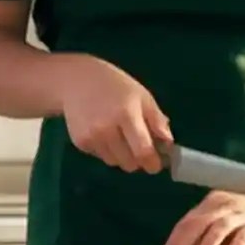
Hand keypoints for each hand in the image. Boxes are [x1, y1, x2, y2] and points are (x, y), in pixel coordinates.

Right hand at [56, 54, 172, 173]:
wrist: (76, 79)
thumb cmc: (114, 85)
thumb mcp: (141, 96)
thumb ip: (156, 120)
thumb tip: (168, 143)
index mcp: (127, 115)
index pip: (143, 151)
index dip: (153, 163)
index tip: (156, 164)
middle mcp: (107, 129)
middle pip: (129, 163)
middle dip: (138, 161)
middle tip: (140, 149)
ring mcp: (92, 137)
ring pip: (114, 162)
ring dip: (122, 156)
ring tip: (120, 136)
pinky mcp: (80, 142)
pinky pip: (100, 157)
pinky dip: (106, 151)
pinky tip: (104, 133)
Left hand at [161, 190, 244, 244]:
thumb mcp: (227, 215)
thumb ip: (208, 228)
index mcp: (213, 202)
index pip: (188, 221)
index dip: (174, 239)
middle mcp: (225, 204)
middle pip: (198, 222)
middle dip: (183, 243)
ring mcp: (243, 212)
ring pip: (220, 227)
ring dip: (207, 243)